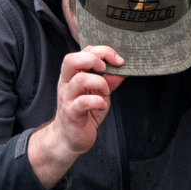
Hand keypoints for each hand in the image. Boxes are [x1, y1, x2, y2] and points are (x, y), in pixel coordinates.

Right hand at [28, 46, 124, 188]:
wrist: (70, 138)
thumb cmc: (84, 113)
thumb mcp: (100, 93)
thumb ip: (110, 80)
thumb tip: (124, 68)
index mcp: (72, 75)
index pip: (83, 52)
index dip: (102, 51)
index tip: (118, 60)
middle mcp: (66, 84)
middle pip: (71, 60)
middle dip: (94, 59)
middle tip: (106, 69)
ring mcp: (67, 98)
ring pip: (79, 80)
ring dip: (99, 83)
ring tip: (106, 91)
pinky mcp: (71, 113)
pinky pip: (83, 102)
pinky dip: (98, 101)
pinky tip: (102, 105)